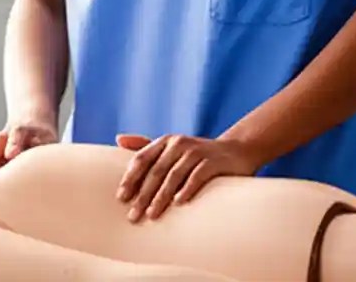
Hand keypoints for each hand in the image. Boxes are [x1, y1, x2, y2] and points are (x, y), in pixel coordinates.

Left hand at [115, 133, 261, 221]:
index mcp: (165, 141)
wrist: (236, 151)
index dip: (130, 179)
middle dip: (143, 195)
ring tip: (152, 215)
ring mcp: (196, 151)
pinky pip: (197, 176)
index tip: (121, 199)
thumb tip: (119, 139)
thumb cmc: (197, 155)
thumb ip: (146, 146)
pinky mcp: (213, 161)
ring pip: (173, 175)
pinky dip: (187, 189)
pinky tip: (179, 203)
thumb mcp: (172, 148)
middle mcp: (178, 143)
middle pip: (155, 171)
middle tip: (133, 215)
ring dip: (161, 197)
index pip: (142, 159)